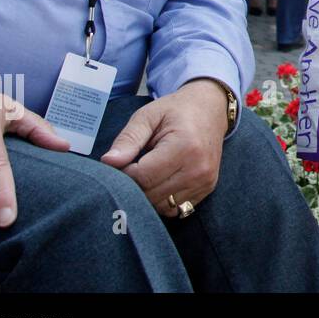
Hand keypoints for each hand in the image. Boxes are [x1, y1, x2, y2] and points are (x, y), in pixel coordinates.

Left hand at [99, 79, 228, 216]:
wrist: (211, 109)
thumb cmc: (176, 111)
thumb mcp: (147, 116)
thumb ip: (128, 139)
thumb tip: (107, 162)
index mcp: (184, 147)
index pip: (142, 177)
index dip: (124, 173)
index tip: (123, 161)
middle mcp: (198, 168)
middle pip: (151, 195)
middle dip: (134, 186)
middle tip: (132, 166)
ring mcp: (205, 181)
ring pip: (162, 206)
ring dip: (148, 195)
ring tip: (148, 173)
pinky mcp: (207, 188)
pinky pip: (176, 208)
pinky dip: (162, 199)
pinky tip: (161, 181)